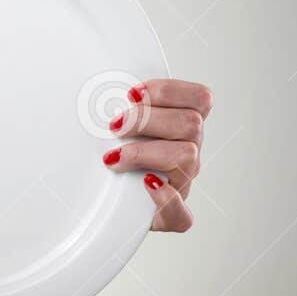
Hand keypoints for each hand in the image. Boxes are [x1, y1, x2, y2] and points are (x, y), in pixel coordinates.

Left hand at [103, 78, 212, 231]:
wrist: (97, 197)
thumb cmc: (106, 147)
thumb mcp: (112, 119)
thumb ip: (117, 100)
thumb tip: (96, 79)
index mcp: (180, 125)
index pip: (200, 98)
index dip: (169, 91)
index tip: (131, 93)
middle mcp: (188, 152)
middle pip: (192, 123)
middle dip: (147, 119)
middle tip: (114, 126)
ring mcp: (182, 183)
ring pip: (188, 156)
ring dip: (145, 151)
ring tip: (113, 157)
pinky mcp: (170, 216)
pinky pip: (183, 215)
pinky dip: (165, 199)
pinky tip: (144, 186)